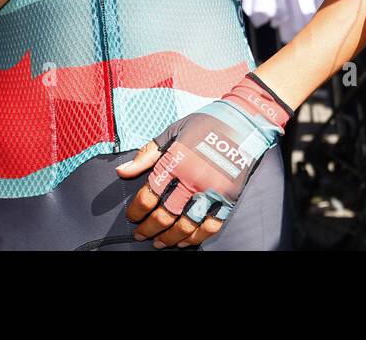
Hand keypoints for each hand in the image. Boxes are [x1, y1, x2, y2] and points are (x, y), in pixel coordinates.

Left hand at [118, 73, 290, 248]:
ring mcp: (212, 190)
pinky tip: (185, 242)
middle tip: (141, 235)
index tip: (132, 216)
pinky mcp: (229, 197)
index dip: (136, 211)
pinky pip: (211, 226)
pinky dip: (196, 238)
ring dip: (170, 239)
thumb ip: (147, 154)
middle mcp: (193, 179)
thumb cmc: (205, 123)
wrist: (244, 121)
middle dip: (149, 229)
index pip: (149, 195)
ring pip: (186, 225)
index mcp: (176, 161)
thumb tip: (122, 171)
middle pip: (165, 215)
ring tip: (160, 244)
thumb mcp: (173, 131)